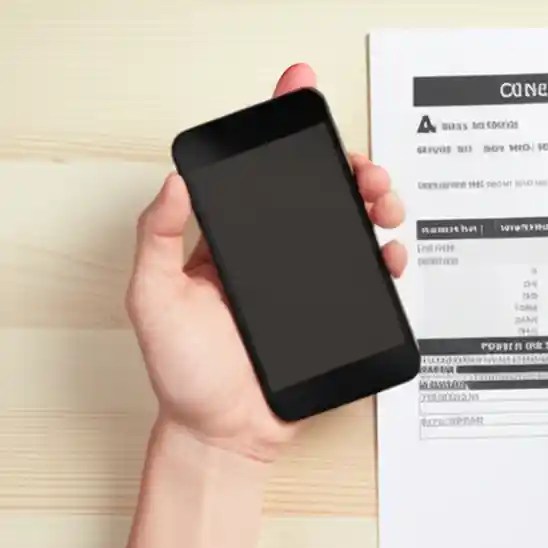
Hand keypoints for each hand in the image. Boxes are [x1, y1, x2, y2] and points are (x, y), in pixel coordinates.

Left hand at [127, 63, 407, 461]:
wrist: (226, 435)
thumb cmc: (184, 375)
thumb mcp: (152, 300)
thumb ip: (157, 240)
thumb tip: (176, 184)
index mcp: (232, 245)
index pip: (263, 178)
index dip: (286, 138)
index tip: (301, 104)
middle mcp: (275, 258)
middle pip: (321, 196)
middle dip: (350, 170)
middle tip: (362, 170)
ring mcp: (310, 285)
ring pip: (352, 230)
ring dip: (374, 205)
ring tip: (382, 203)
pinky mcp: (339, 315)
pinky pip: (369, 279)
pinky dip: (386, 257)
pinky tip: (387, 251)